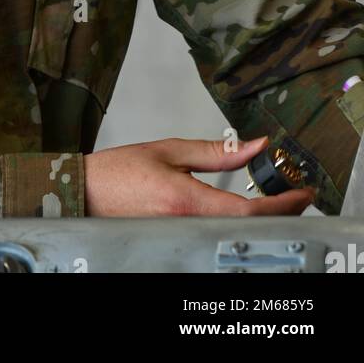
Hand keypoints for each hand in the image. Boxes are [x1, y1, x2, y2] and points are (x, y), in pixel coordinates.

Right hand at [83, 134, 315, 216]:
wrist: (86, 193)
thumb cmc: (118, 172)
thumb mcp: (170, 150)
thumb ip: (215, 151)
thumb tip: (253, 145)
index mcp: (186, 200)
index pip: (248, 208)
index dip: (282, 204)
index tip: (302, 192)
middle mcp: (187, 225)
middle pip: (248, 227)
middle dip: (279, 212)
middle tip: (295, 195)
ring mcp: (183, 238)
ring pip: (234, 234)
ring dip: (259, 218)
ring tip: (275, 200)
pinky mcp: (178, 242)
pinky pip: (217, 237)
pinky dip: (237, 225)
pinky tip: (244, 213)